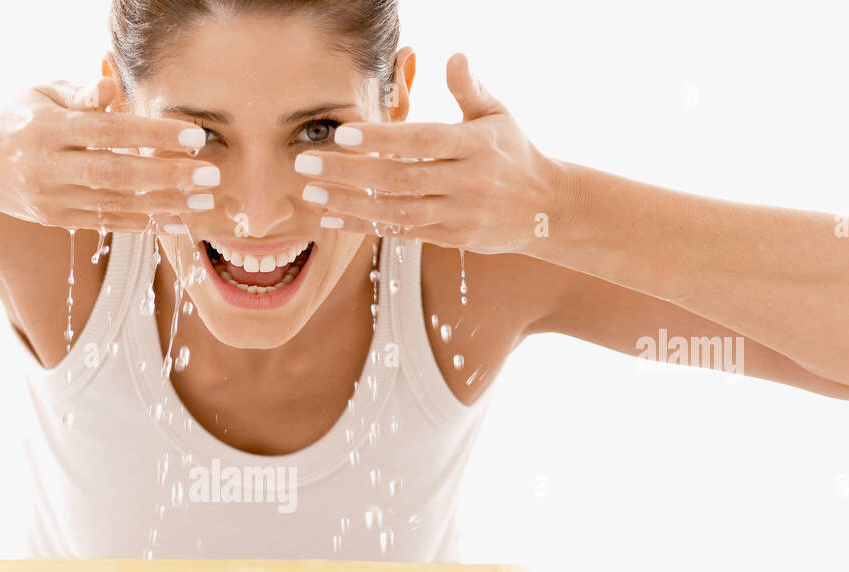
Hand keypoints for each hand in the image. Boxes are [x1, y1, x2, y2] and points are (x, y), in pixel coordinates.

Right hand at [0, 77, 217, 230]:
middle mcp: (48, 166)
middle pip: (117, 173)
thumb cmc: (17, 115)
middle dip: (168, 176)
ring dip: (163, 205)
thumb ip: (83, 94)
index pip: (109, 130)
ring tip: (201, 204)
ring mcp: (51, 198)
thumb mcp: (44, 93)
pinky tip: (173, 222)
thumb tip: (117, 91)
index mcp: (47, 127)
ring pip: (115, 204)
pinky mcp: (55, 220)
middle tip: (209, 177)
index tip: (194, 136)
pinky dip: (141, 223)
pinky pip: (105, 223)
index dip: (153, 134)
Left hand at [292, 54, 560, 253]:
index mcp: (474, 146)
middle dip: (349, 171)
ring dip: (348, 202)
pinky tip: (329, 217)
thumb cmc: (513, 153)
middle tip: (305, 161)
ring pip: (395, 210)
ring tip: (310, 190)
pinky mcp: (447, 238)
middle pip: (399, 178)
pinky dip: (362, 225)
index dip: (382, 139)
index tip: (343, 132)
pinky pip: (398, 232)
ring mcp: (456, 214)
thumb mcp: (498, 115)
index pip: (421, 141)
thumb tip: (453, 55)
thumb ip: (470, 89)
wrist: (544, 207)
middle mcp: (465, 182)